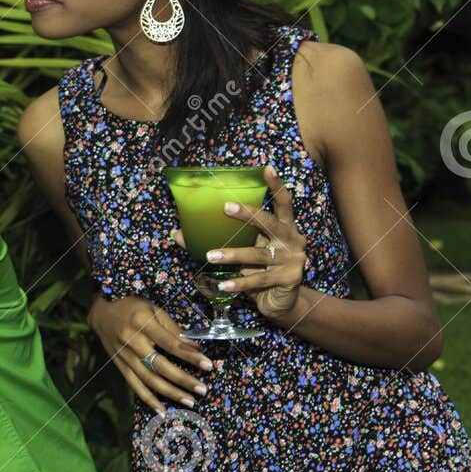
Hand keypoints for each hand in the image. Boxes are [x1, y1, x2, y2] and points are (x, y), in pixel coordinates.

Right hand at [88, 293, 213, 413]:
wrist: (102, 311)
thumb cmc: (133, 307)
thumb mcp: (154, 310)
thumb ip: (173, 329)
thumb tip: (196, 348)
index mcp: (143, 323)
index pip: (170, 343)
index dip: (189, 356)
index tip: (207, 365)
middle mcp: (132, 341)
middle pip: (160, 365)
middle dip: (183, 379)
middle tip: (202, 390)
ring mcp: (124, 355)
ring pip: (148, 379)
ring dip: (170, 392)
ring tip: (189, 401)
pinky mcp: (119, 365)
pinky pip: (134, 385)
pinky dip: (148, 399)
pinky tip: (162, 410)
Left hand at [192, 165, 308, 322]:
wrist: (281, 303)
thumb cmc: (259, 271)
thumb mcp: (242, 252)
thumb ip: (219, 240)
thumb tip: (177, 233)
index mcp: (284, 227)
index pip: (284, 203)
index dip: (276, 186)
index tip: (266, 168)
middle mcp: (292, 239)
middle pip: (270, 222)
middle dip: (248, 214)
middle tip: (225, 207)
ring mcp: (292, 259)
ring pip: (258, 254)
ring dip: (232, 255)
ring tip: (209, 256)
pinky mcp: (289, 279)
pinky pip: (259, 279)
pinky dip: (239, 283)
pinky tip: (222, 285)